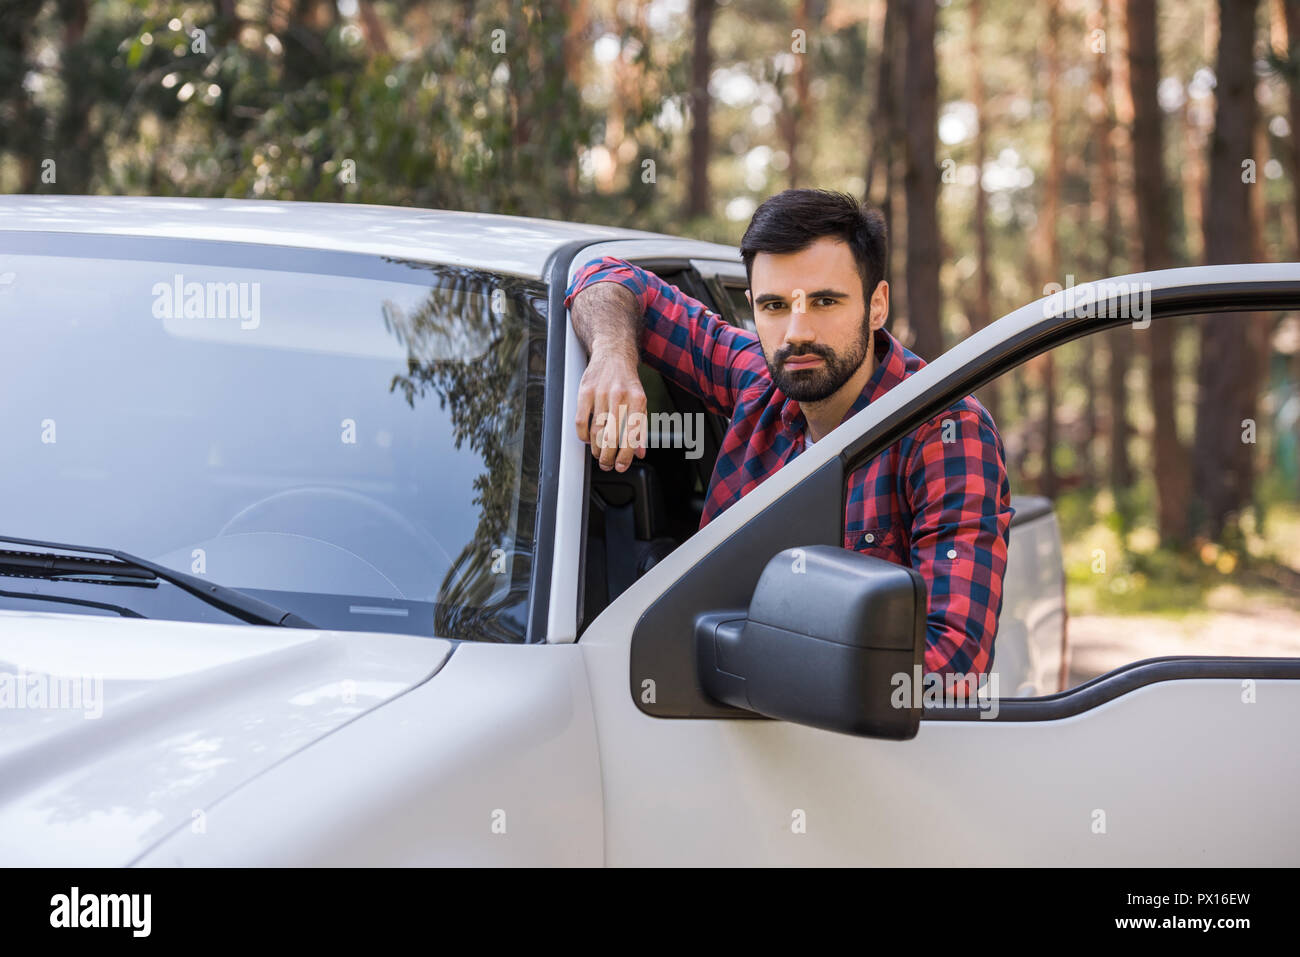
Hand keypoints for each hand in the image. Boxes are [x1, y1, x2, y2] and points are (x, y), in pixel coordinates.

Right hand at [574, 345, 646, 472]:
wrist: (613, 353)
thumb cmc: (628, 382)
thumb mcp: (641, 402)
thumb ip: (641, 428)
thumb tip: (640, 453)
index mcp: (638, 399)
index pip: (631, 435)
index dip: (625, 455)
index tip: (620, 467)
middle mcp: (620, 396)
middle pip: (611, 436)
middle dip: (608, 457)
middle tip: (606, 465)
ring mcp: (601, 393)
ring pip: (595, 431)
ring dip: (595, 448)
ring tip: (598, 454)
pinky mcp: (585, 390)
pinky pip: (580, 420)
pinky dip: (583, 435)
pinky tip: (587, 439)